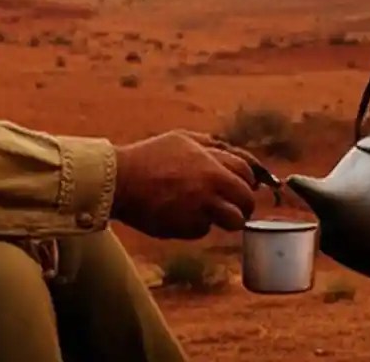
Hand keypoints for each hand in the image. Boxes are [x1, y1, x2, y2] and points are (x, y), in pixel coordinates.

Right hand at [111, 130, 258, 238]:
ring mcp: (201, 208)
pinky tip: (181, 214)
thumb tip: (232, 151)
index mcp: (213, 163)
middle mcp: (211, 186)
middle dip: (245, 205)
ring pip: (234, 221)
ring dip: (228, 220)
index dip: (249, 181)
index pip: (248, 174)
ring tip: (215, 215)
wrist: (120, 180)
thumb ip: (211, 145)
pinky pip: (204, 230)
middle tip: (237, 207)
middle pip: (247, 200)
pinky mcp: (187, 227)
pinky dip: (197, 225)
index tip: (245, 186)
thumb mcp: (182, 139)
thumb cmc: (150, 157)